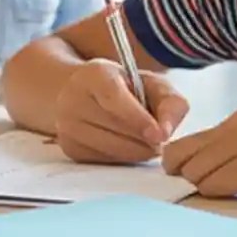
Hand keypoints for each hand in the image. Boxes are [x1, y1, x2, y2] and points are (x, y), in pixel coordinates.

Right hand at [54, 59, 188, 163]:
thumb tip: (165, 133)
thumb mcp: (149, 83)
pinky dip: (124, 157)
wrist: (80, 94)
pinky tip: (126, 144)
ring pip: (113, 150)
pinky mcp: (70, 149)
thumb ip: (168, 101)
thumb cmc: (122, 88)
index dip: (139, 119)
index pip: (115, 99)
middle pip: (118, 129)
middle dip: (147, 139)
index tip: (160, 136)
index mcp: (94, 75)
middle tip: (159, 137)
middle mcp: (73, 100)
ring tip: (145, 140)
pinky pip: (107, 161)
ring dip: (138, 151)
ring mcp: (67, 127)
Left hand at [162, 108, 236, 200]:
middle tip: (214, 191)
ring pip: (194, 174)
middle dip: (188, 178)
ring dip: (207, 189)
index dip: (185, 165)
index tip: (196, 179)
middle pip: (181, 156)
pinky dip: (220, 196)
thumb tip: (206, 175)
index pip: (188, 142)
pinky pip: (213, 187)